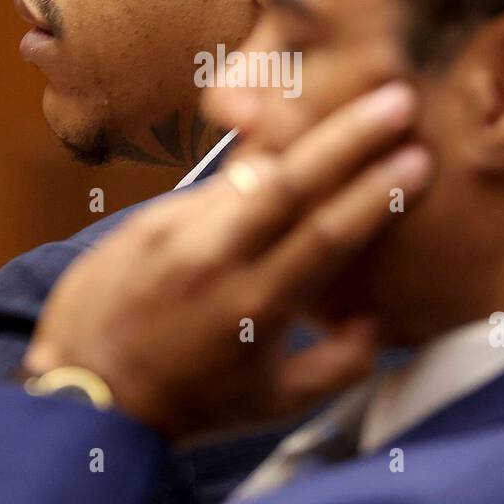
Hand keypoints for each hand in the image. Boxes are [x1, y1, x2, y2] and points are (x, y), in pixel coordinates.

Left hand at [23, 82, 432, 440]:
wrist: (86, 396)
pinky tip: (274, 158)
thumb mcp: (274, 404)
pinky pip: (209, 186)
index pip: (330, 234)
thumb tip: (376, 320)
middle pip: (293, 180)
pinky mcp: (144, 220)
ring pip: (248, 170)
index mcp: (258, 308)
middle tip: (394, 98)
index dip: (378, 193)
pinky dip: (246, 173)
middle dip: (350, 136)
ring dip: (300, 137)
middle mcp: (217, 260)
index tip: (418, 160)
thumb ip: (339, 365)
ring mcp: (175, 234)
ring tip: (340, 105)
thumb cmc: (190, 404)